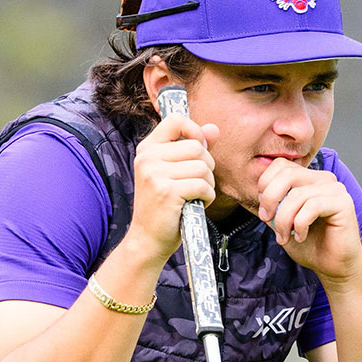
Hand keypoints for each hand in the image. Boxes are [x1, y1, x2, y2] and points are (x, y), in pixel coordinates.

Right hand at [128, 114, 219, 259]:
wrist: (148, 240)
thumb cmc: (164, 206)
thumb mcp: (174, 172)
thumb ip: (193, 148)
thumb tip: (214, 129)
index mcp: (147, 149)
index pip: (175, 120)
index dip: (194, 131)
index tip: (199, 148)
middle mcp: (147, 158)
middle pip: (196, 147)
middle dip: (206, 167)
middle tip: (196, 184)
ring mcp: (155, 174)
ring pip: (202, 167)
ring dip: (207, 184)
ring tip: (194, 196)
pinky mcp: (167, 191)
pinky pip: (203, 185)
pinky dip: (207, 197)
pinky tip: (196, 204)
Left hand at [256, 159, 361, 284]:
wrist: (332, 267)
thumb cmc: (310, 245)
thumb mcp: (282, 221)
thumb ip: (272, 204)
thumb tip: (255, 193)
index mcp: (309, 179)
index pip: (281, 165)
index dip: (265, 185)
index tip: (263, 211)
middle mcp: (324, 179)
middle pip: (287, 175)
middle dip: (270, 200)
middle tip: (267, 220)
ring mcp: (335, 189)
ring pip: (296, 195)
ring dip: (283, 220)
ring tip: (284, 237)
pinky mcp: (343, 203)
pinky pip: (312, 207)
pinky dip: (300, 225)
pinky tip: (301, 237)